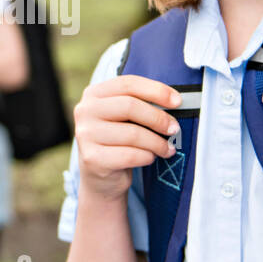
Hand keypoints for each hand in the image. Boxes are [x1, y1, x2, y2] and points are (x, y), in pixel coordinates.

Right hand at [73, 74, 181, 201]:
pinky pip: (130, 155)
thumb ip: (140, 104)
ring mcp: (86, 135)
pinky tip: (150, 158)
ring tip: (167, 148)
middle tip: (174, 128)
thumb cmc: (118, 141)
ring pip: (133, 134)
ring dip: (157, 142)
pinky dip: (147, 157)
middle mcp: (85, 111)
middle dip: (158, 118)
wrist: (100, 178)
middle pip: (130, 106)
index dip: (156, 90)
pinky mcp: (93, 158)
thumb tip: (174, 101)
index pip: (128, 84)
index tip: (177, 101)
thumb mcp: (124, 118)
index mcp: (93, 94)